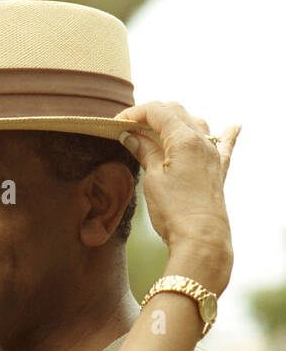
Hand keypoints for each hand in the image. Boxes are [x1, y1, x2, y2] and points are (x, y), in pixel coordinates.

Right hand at [114, 101, 237, 293]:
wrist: (202, 239)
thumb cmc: (175, 211)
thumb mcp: (153, 178)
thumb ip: (144, 151)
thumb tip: (131, 136)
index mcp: (184, 139)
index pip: (157, 111)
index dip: (134, 113)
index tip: (117, 124)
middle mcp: (203, 141)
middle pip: (176, 112)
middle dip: (151, 114)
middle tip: (129, 128)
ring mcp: (213, 154)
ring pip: (196, 123)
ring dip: (175, 121)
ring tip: (156, 131)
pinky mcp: (218, 170)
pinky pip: (225, 144)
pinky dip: (226, 133)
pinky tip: (233, 125)